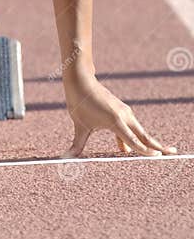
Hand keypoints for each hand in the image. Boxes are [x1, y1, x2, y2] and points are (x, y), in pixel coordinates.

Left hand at [62, 74, 177, 157]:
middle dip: (158, 146)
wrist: (81, 80)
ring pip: (139, 131)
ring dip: (147, 142)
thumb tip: (65, 158)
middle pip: (144, 135)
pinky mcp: (121, 110)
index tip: (157, 157)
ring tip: (158, 153)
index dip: (144, 151)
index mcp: (115, 120)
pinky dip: (133, 137)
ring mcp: (124, 112)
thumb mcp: (79, 125)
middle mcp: (124, 116)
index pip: (133, 140)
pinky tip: (124, 149)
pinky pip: (130, 127)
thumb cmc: (79, 102)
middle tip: (172, 153)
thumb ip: (77, 144)